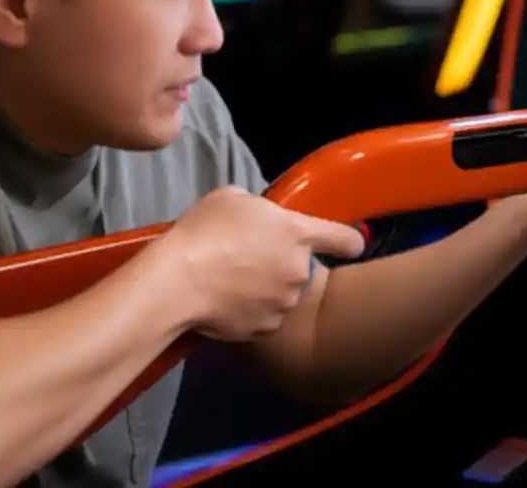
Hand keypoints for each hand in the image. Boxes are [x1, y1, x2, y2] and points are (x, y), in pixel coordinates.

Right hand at [154, 186, 364, 341]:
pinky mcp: (265, 328)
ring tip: (231, 281)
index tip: (349, 246)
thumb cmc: (203, 231)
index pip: (346, 239)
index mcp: (298, 233)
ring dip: (266, 288)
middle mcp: (299, 270)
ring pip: (282, 294)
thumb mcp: (231, 199)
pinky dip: (251, 312)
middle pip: (302, 266)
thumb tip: (258, 219)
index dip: (349, 242)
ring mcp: (284, 302)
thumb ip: (257, 208)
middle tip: (248, 258)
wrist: (177, 281)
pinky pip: (264, 317)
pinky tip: (226, 302)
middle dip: (282, 263)